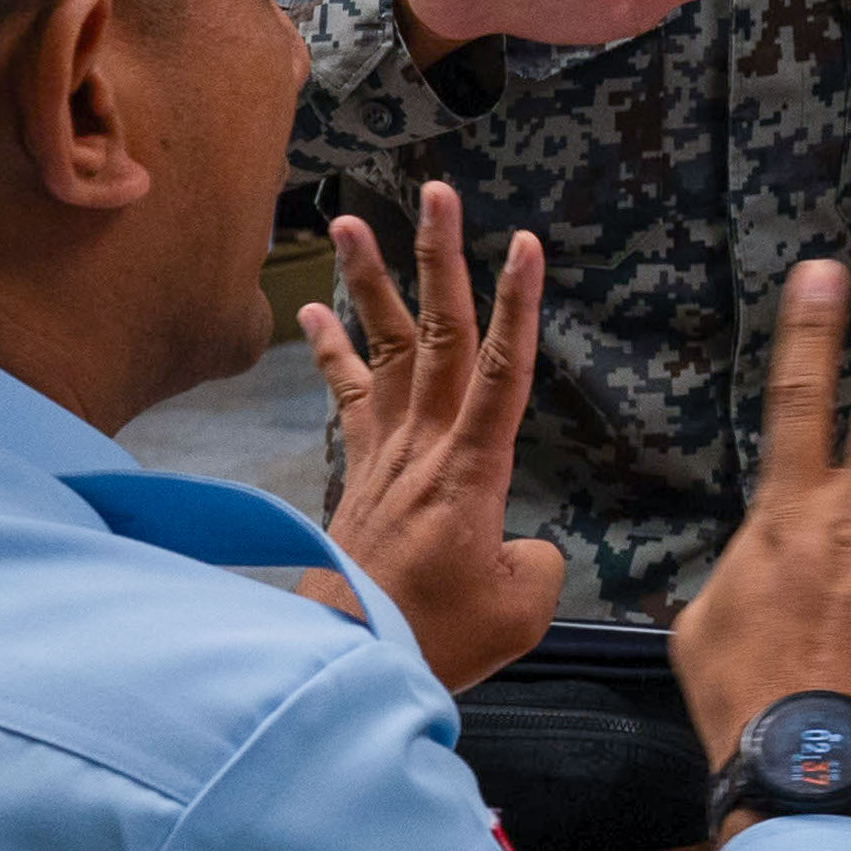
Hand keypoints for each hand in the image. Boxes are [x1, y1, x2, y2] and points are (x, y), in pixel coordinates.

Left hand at [301, 181, 564, 691]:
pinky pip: (347, 396)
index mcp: (473, 468)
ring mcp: (385, 453)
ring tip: (354, 221)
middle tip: (437, 193)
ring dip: (373, 282)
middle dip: (441, 260)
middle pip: (439, 335)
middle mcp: (424, 444)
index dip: (517, 305)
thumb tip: (515, 545)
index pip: (503, 370)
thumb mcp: (521, 604)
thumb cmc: (437, 635)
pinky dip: (332, 349)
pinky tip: (314, 310)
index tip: (524, 244)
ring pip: (386, 350)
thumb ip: (535, 560)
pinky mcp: (359, 472)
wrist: (351, 658)